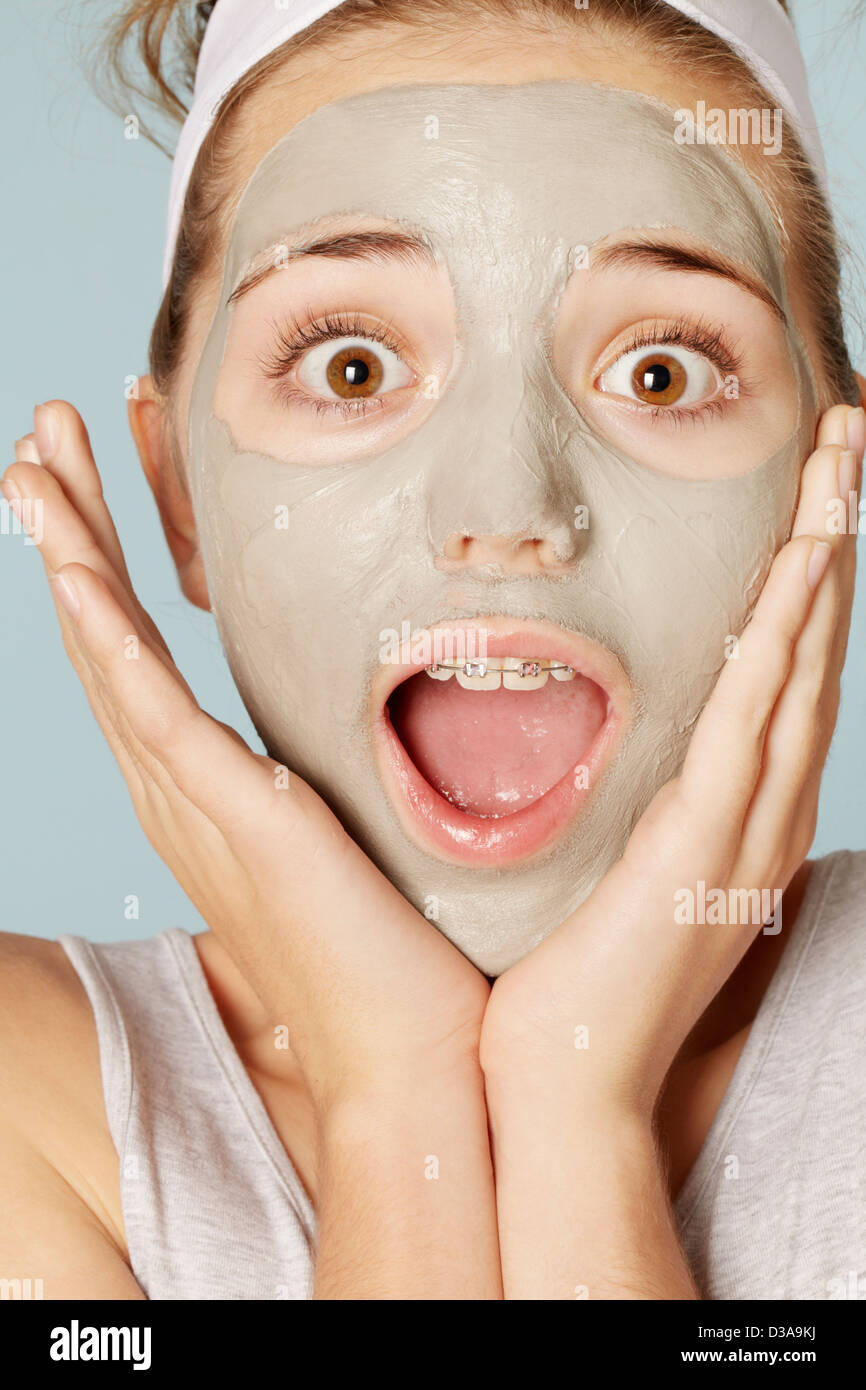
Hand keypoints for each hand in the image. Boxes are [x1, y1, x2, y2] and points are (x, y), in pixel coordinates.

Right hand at [3, 401, 489, 1112]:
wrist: (412, 1050)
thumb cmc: (398, 944)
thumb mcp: (357, 817)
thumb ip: (337, 757)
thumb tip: (380, 698)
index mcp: (205, 781)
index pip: (142, 642)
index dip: (116, 546)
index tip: (112, 458)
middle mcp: (178, 786)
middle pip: (102, 632)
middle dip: (71, 524)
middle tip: (44, 431)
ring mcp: (192, 800)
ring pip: (106, 653)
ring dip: (69, 550)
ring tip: (34, 458)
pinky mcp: (228, 817)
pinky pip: (149, 714)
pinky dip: (104, 640)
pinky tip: (74, 572)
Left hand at [482, 401, 861, 1114]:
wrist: (562, 1078)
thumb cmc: (569, 970)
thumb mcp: (609, 861)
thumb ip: (626, 791)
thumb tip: (597, 725)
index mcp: (738, 813)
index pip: (785, 674)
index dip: (809, 579)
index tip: (812, 491)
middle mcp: (763, 815)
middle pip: (814, 654)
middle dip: (835, 540)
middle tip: (849, 440)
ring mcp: (746, 833)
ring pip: (800, 673)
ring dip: (825, 563)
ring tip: (842, 466)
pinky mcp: (706, 849)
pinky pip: (750, 724)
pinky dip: (782, 642)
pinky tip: (801, 567)